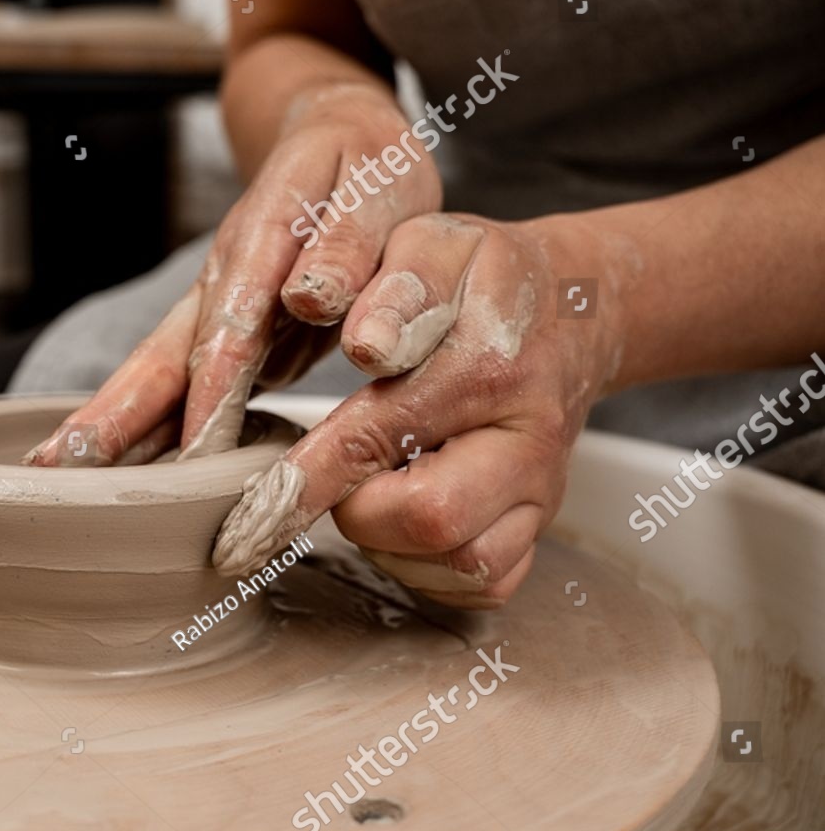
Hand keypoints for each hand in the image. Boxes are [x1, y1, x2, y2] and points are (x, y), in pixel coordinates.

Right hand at [24, 82, 442, 465]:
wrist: (341, 140)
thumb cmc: (367, 171)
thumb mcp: (383, 192)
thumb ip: (355, 246)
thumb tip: (313, 297)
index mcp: (264, 235)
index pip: (234, 322)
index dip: (214, 388)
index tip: (199, 447)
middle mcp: (224, 274)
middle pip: (163, 349)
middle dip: (117, 412)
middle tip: (64, 465)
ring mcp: (213, 303)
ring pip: (157, 368)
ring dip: (111, 421)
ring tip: (56, 469)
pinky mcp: (219, 329)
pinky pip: (175, 381)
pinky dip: (145, 423)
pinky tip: (117, 463)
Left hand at [213, 212, 623, 607]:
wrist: (569, 310)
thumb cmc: (479, 280)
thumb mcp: (428, 245)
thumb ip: (388, 285)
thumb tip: (363, 341)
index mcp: (489, 365)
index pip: (382, 435)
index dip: (310, 474)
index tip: (261, 500)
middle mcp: (525, 440)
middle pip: (430, 520)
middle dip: (358, 511)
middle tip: (335, 476)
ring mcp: (541, 493)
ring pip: (461, 565)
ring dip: (393, 544)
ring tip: (372, 490)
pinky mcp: (541, 527)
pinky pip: (484, 585)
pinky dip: (431, 569)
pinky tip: (405, 523)